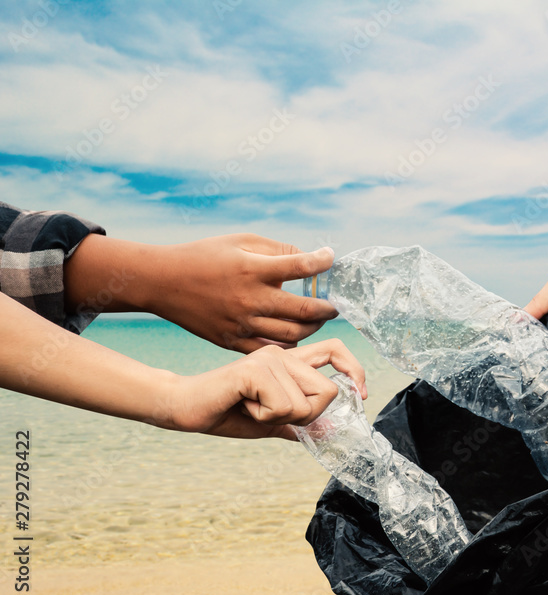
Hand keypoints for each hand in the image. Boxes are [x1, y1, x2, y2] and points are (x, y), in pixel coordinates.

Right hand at [150, 234, 338, 352]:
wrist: (162, 282)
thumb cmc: (204, 256)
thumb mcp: (240, 241)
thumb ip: (277, 250)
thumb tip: (310, 258)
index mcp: (252, 269)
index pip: (302, 266)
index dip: (323, 261)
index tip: (330, 258)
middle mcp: (249, 299)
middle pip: (305, 310)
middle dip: (327, 308)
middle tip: (333, 305)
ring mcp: (241, 324)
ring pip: (293, 334)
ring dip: (313, 327)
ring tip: (316, 319)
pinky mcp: (232, 342)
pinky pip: (271, 349)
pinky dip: (289, 346)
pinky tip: (294, 335)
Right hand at [162, 338, 366, 439]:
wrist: (185, 408)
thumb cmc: (226, 412)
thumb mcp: (272, 421)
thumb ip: (300, 423)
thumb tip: (330, 433)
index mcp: (291, 361)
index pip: (336, 351)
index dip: (355, 371)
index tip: (360, 396)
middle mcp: (284, 354)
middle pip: (329, 391)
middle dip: (306, 415)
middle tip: (272, 412)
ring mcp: (270, 358)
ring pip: (306, 405)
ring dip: (279, 418)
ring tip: (252, 406)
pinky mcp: (254, 369)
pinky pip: (282, 407)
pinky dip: (263, 417)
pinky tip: (242, 404)